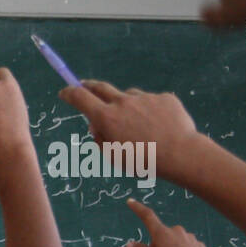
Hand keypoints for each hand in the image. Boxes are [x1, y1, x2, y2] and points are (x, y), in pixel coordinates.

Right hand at [58, 80, 202, 180]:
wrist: (180, 153)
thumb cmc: (142, 160)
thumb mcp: (112, 156)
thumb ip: (100, 139)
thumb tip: (96, 125)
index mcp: (106, 117)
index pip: (80, 98)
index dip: (69, 93)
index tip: (64, 92)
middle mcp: (123, 102)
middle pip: (101, 87)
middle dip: (89, 86)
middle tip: (84, 86)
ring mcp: (145, 97)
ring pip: (129, 98)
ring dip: (126, 106)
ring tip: (139, 125)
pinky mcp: (164, 97)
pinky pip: (151, 102)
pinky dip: (150, 111)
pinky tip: (159, 126)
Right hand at [123, 198, 222, 246]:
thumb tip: (130, 244)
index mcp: (162, 233)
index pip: (147, 216)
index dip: (137, 208)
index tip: (130, 201)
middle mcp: (175, 231)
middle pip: (159, 237)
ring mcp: (188, 236)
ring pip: (171, 243)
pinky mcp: (197, 243)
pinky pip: (183, 246)